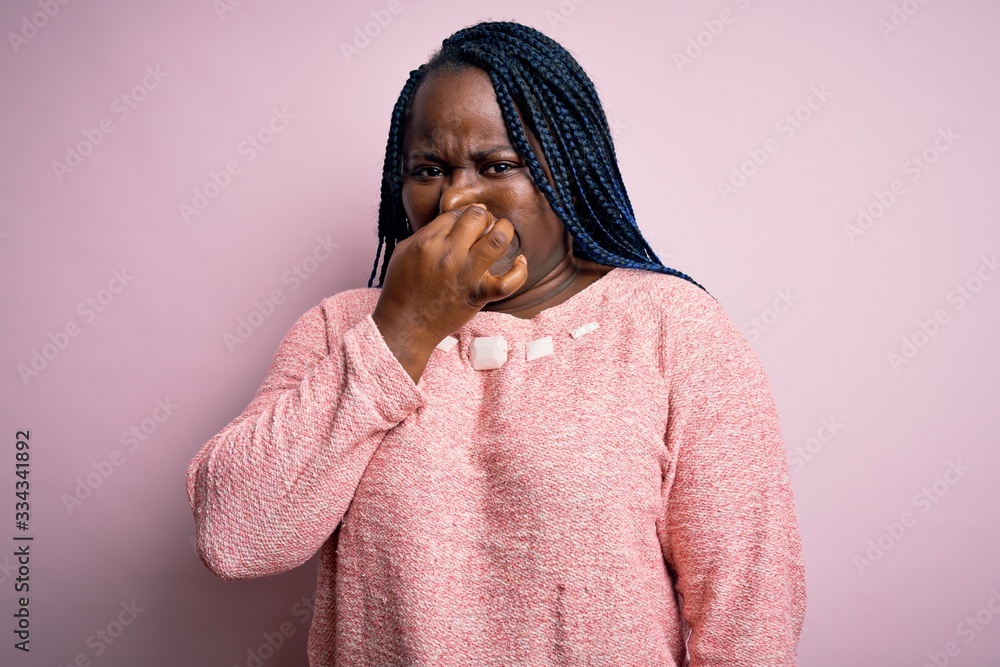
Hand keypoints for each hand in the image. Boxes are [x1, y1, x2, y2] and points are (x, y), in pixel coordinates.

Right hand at [373, 203, 527, 348]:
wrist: (405, 326)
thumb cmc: (402, 289)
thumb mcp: (404, 251)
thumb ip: (426, 232)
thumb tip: (451, 219)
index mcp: (428, 242)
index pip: (457, 212)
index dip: (465, 214)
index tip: (468, 223)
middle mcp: (448, 255)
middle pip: (478, 217)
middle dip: (485, 216)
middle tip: (485, 226)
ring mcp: (465, 275)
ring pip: (498, 239)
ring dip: (504, 231)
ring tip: (502, 234)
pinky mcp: (478, 295)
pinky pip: (509, 282)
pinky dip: (519, 270)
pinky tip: (519, 262)